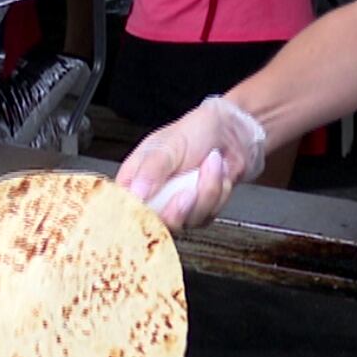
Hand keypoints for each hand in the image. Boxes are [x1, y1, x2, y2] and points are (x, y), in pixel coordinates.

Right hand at [116, 95, 267, 228]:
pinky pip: (207, 215)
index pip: (126, 209)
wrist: (230, 134)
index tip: (157, 206)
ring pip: (188, 219)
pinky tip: (217, 173)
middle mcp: (153, 199)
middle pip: (157, 223)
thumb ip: (151, 170)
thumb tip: (136, 194)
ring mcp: (176, 209)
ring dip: (206, 190)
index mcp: (135, 181)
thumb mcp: (167, 145)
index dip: (139, 214)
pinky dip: (218, 193)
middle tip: (188, 190)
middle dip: (180, 206)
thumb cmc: (194, 133)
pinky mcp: (198, 214)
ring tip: (211, 163)